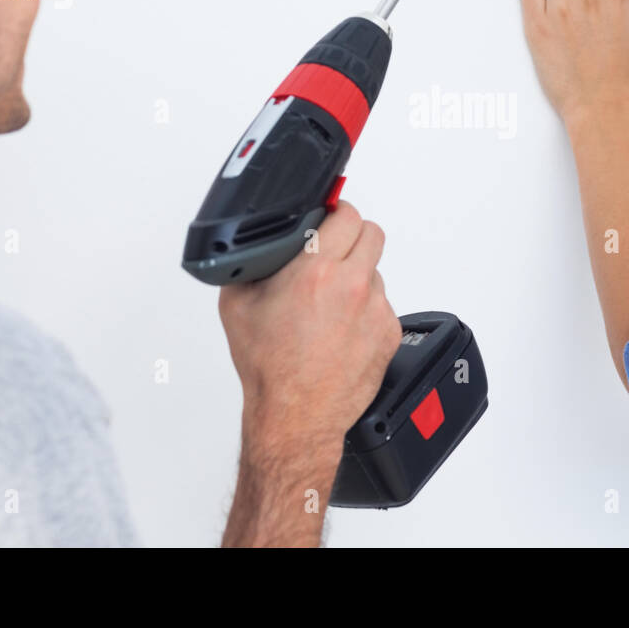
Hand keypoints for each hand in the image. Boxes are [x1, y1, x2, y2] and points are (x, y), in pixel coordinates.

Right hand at [218, 200, 401, 446]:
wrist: (296, 414)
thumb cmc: (269, 366)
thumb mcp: (238, 304)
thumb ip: (252, 263)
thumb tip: (260, 242)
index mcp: (316, 270)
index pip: (346, 214)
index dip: (335, 213)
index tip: (329, 219)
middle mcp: (352, 286)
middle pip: (371, 234)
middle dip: (352, 237)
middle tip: (335, 251)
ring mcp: (376, 310)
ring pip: (376, 271)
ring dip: (358, 277)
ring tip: (331, 304)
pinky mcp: (390, 332)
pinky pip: (383, 305)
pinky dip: (366, 310)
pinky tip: (342, 329)